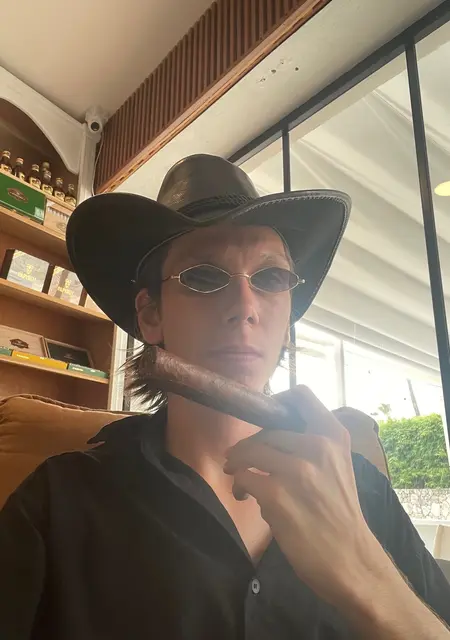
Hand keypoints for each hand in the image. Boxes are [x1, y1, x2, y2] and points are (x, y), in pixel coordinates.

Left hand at [224, 385, 384, 606]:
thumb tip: (271, 434)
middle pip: (266, 430)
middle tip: (239, 459)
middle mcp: (317, 446)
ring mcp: (297, 469)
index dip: (276, 400)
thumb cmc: (340, 513)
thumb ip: (311, 445)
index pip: (301, 395)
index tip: (264, 416)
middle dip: (248, 445)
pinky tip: (245, 497)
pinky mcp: (276, 494)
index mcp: (334, 435)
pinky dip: (240, 487)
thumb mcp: (337, 467)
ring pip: (249, 451)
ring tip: (238, 476)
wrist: (350, 559)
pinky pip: (244, 478)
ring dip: (237, 463)